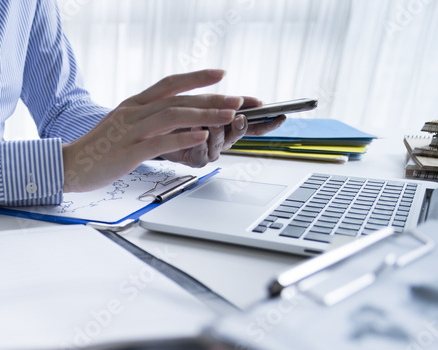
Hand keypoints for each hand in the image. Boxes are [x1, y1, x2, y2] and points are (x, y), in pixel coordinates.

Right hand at [62, 70, 285, 191]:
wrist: (70, 166)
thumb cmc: (97, 151)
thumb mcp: (122, 127)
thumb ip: (145, 120)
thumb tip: (173, 120)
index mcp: (133, 104)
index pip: (169, 83)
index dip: (196, 77)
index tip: (221, 74)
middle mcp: (133, 113)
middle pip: (178, 98)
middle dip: (211, 97)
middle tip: (238, 98)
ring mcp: (130, 132)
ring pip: (173, 116)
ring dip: (204, 114)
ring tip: (228, 115)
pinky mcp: (128, 152)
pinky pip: (160, 142)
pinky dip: (182, 138)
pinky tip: (200, 137)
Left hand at [161, 98, 287, 167]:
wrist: (156, 130)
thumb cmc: (182, 115)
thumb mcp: (208, 104)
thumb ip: (229, 104)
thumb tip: (255, 101)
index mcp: (229, 125)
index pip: (254, 126)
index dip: (268, 122)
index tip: (282, 115)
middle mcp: (222, 139)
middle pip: (238, 134)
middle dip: (240, 125)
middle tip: (239, 117)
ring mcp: (209, 151)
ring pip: (219, 143)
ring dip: (216, 130)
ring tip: (209, 118)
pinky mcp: (194, 159)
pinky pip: (200, 152)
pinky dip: (199, 139)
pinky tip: (196, 127)